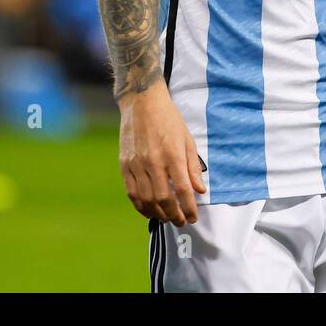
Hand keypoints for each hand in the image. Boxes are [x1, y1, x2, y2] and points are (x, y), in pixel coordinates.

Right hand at [118, 82, 206, 225]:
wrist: (142, 103)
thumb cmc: (168, 120)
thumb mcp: (187, 140)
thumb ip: (193, 167)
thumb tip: (200, 190)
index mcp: (172, 155)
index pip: (182, 190)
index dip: (189, 208)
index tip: (193, 217)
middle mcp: (154, 162)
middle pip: (163, 199)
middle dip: (174, 215)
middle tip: (181, 222)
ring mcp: (137, 164)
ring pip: (146, 199)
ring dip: (158, 214)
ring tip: (166, 218)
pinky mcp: (125, 165)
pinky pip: (132, 192)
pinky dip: (140, 206)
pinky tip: (149, 211)